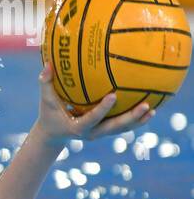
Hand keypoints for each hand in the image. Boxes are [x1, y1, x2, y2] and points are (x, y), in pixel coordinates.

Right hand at [33, 64, 154, 143]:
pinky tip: (149, 109)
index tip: (113, 95)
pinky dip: (136, 120)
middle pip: (114, 127)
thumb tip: (47, 64)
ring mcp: (100, 133)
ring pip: (122, 129)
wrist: (54, 134)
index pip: (92, 119)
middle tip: (145, 106)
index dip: (103, 109)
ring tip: (152, 109)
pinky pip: (123, 126)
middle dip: (131, 118)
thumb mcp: (45, 101)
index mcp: (77, 127)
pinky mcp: (105, 131)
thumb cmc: (49, 114)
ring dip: (138, 121)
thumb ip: (45, 83)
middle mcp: (91, 133)